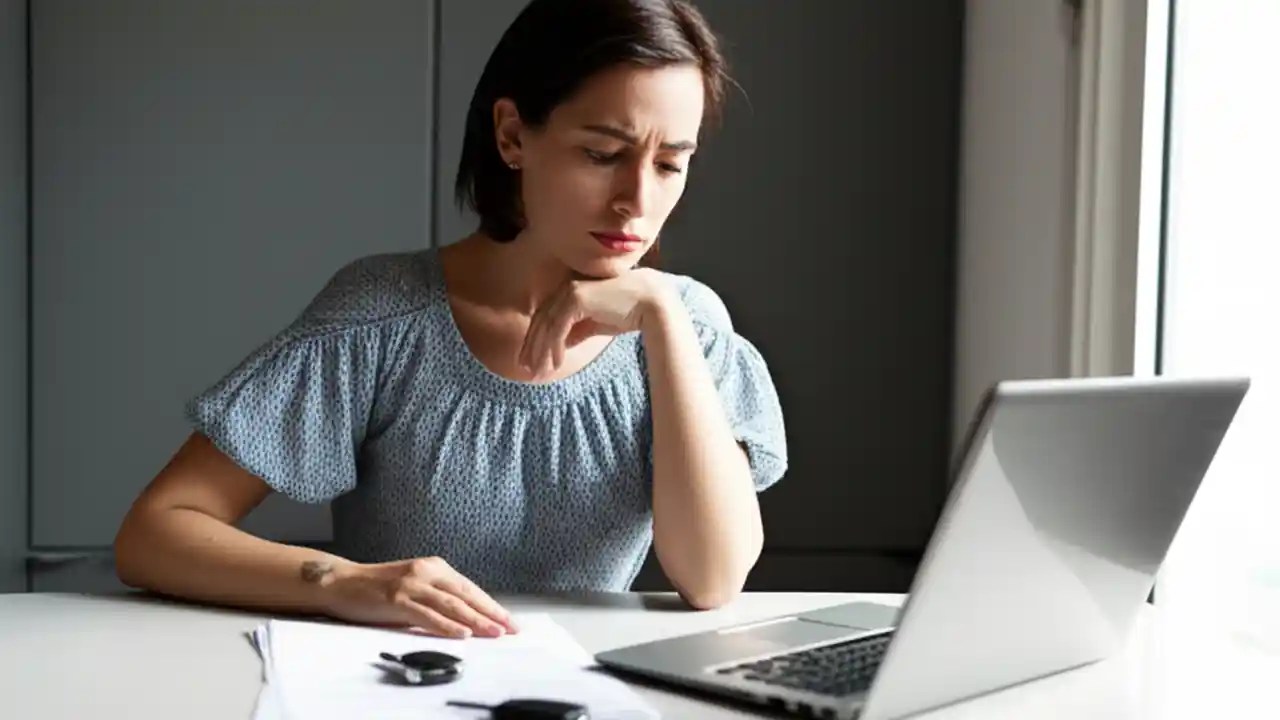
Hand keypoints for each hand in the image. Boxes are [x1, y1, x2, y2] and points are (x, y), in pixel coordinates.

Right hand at [309, 557, 519, 638]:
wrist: (342, 582)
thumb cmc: (379, 589)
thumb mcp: (415, 587)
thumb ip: (438, 598)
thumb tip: (468, 619)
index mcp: (434, 567)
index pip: (470, 589)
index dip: (491, 606)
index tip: (509, 621)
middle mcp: (426, 571)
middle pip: (466, 595)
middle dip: (491, 614)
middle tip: (511, 629)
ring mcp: (411, 584)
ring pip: (451, 604)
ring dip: (476, 620)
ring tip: (494, 633)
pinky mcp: (396, 599)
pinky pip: (427, 615)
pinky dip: (447, 625)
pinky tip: (461, 633)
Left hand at [519, 268, 673, 378]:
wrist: (649, 302)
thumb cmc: (627, 312)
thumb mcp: (595, 325)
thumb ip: (577, 332)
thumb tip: (560, 346)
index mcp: (569, 291)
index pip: (545, 317)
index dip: (536, 340)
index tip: (531, 361)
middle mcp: (566, 288)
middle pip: (541, 321)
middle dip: (533, 348)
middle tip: (528, 370)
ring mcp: (570, 291)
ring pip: (547, 326)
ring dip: (541, 351)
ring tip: (539, 372)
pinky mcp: (576, 299)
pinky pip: (558, 327)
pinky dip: (554, 346)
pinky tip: (556, 363)